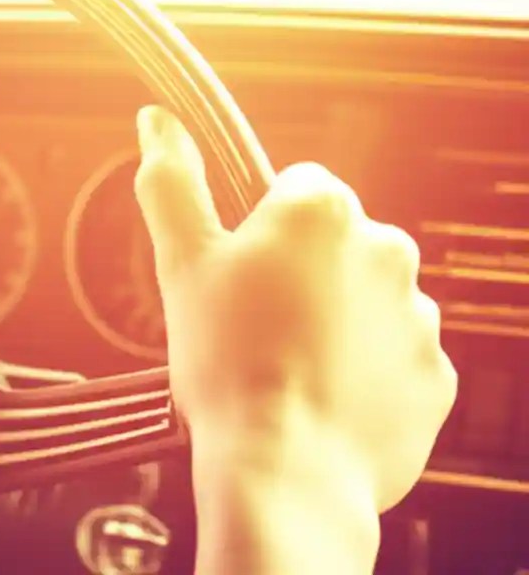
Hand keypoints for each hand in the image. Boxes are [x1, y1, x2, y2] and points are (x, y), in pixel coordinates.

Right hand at [132, 105, 455, 571]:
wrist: (284, 467)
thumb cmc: (229, 366)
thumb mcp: (181, 264)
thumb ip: (171, 184)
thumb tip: (157, 123)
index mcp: (322, 211)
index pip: (296, 185)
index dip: (260, 226)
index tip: (238, 269)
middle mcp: (385, 249)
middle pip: (337, 242)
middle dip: (303, 272)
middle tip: (254, 322)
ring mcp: (418, 316)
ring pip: (367, 299)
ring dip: (335, 320)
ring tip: (286, 366)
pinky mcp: (433, 375)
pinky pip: (394, 359)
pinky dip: (365, 372)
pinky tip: (321, 397)